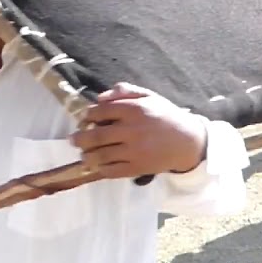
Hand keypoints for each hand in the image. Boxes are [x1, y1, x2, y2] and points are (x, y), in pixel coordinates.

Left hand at [71, 83, 207, 178]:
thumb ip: (125, 91)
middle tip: (74, 140)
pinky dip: (100, 169)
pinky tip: (97, 165)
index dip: (88, 115)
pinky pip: (111, 171)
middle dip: (80, 138)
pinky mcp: (137, 168)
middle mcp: (132, 130)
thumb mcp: (149, 96)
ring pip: (100, 155)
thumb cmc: (166, 116)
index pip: (100, 111)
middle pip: (96, 136)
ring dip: (87, 155)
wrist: (188, 141)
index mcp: (134, 109)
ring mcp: (134, 151)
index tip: (86, 118)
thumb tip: (100, 97)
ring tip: (84, 154)